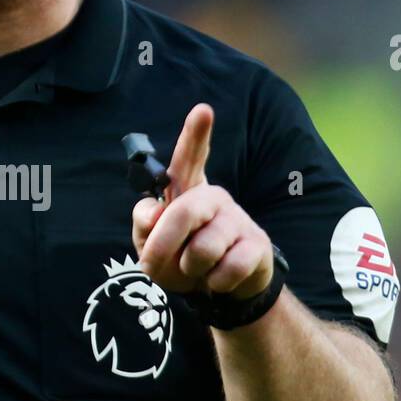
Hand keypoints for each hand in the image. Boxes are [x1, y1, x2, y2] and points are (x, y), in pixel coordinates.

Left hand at [131, 103, 273, 297]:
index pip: (190, 158)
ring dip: (190, 269)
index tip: (203, 111)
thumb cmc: (179, 256)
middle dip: (163, 243)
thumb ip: (144, 223)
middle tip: (151, 263)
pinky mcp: (257, 245)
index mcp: (188, 190)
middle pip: (184, 213)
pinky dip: (214, 282)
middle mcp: (215, 198)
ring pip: (203, 249)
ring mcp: (238, 220)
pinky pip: (228, 269)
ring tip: (196, 268)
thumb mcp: (150, 243)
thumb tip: (153, 214)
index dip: (195, 134)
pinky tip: (219, 277)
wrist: (217, 289)